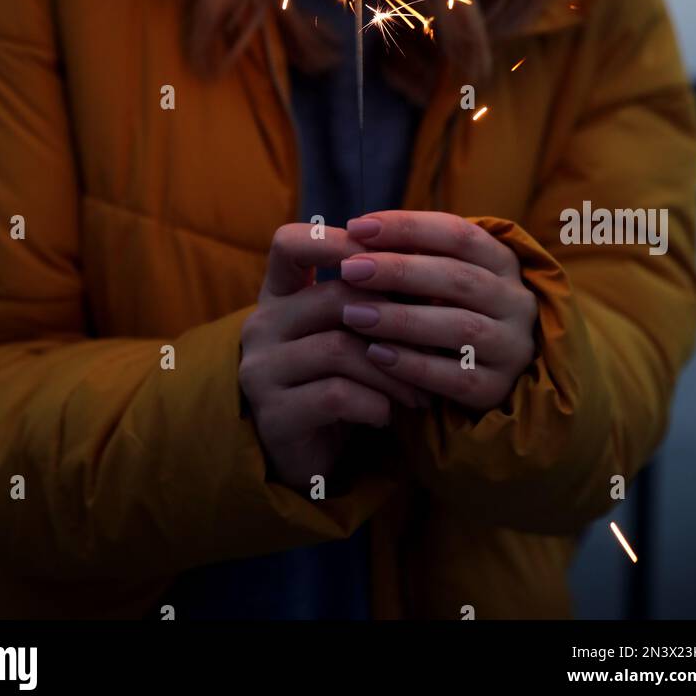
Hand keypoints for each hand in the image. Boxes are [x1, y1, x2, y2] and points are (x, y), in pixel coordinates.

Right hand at [239, 223, 430, 490]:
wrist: (308, 456)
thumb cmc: (339, 381)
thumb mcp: (353, 334)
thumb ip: (375, 300)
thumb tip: (434, 274)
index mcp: (278, 295)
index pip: (290, 243)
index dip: (335, 239)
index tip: (384, 254)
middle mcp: (261, 325)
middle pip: (334, 297)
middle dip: (394, 320)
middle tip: (434, 344)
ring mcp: (261, 370)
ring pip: (339, 348)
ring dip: (392, 369)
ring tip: (420, 392)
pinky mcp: (274, 414)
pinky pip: (336, 395)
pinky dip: (375, 403)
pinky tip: (388, 415)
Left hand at [339, 211, 538, 411]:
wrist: (488, 372)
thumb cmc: (447, 308)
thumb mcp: (439, 274)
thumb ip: (405, 254)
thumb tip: (352, 232)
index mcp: (502, 262)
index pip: (458, 234)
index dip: (407, 227)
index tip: (357, 226)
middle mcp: (516, 301)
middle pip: (458, 278)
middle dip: (399, 271)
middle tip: (349, 269)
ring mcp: (511, 346)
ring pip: (460, 327)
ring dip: (401, 319)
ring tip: (353, 314)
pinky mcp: (497, 388)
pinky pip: (456, 377)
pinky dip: (413, 365)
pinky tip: (375, 355)